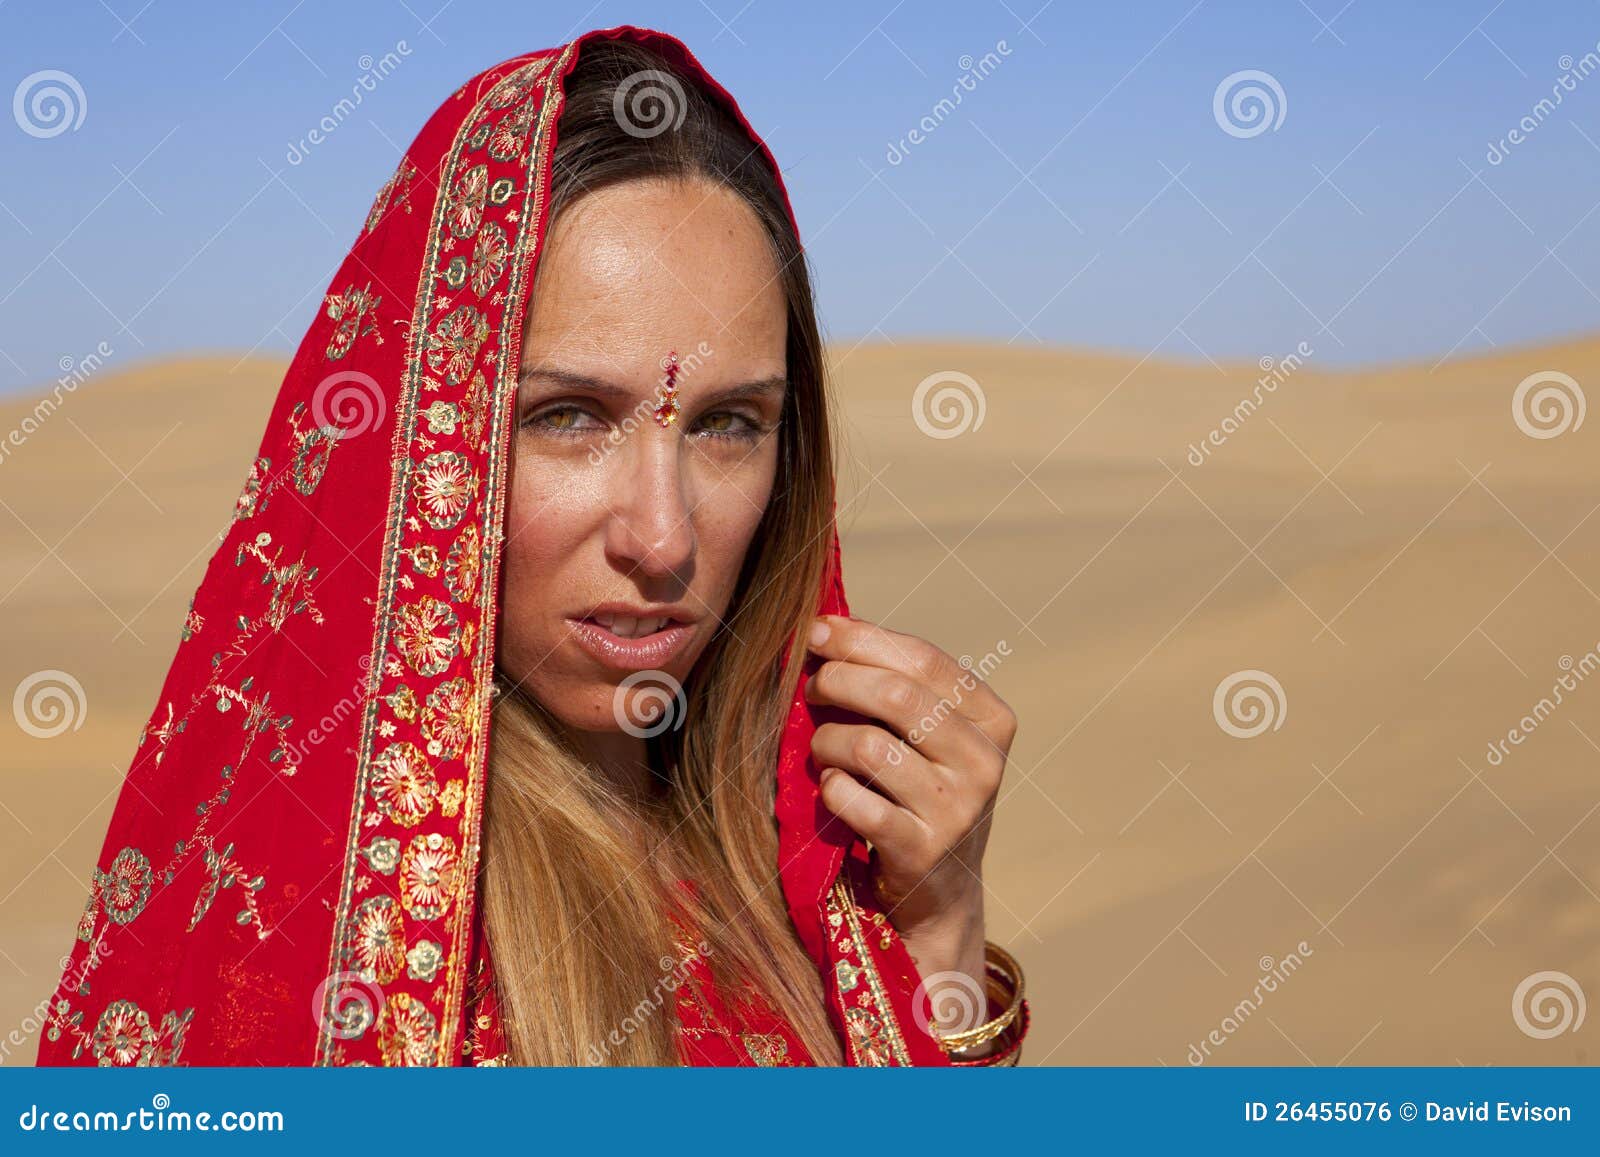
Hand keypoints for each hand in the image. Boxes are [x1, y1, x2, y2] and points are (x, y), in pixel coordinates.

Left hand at [804, 613, 1016, 1005]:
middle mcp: (984, 762)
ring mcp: (957, 810)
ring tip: (821, 747)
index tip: (815, 630)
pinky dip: (830, 787)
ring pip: (868, 746)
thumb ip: (896, 681)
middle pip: (895, 696)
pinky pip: (854, 801)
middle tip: (809, 687)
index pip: (923, 658)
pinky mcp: (922, 851)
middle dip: (837, 681)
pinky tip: (832, 787)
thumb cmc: (922, 790)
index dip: (861, 639)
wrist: (940, 889)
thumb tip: (828, 625)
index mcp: (992, 720)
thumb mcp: (929, 735)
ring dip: (826, 740)